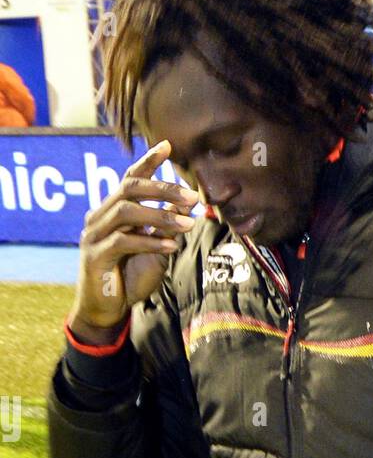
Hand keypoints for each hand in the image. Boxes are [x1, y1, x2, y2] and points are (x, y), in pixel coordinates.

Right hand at [69, 140, 199, 336]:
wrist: (107, 311)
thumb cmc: (130, 279)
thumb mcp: (155, 250)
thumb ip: (165, 227)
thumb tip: (186, 204)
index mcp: (112, 211)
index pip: (130, 179)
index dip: (148, 162)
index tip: (169, 146)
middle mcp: (99, 217)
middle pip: (129, 188)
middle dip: (162, 188)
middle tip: (192, 195)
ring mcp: (94, 235)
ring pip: (126, 212)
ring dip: (160, 216)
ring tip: (189, 224)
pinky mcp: (95, 256)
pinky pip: (123, 241)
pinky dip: (150, 242)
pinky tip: (170, 247)